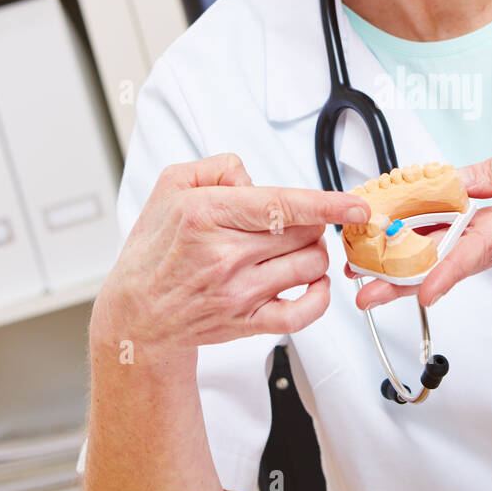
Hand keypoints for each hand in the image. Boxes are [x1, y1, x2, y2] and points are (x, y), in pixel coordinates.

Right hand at [91, 153, 370, 353]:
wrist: (136, 312)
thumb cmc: (156, 248)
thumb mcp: (172, 187)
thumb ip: (217, 167)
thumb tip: (254, 176)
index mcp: (207, 215)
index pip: (282, 205)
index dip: (327, 203)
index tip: (355, 205)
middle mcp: (225, 255)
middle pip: (305, 232)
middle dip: (310, 222)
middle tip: (291, 224)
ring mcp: (238, 292)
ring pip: (310, 265)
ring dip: (313, 253)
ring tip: (292, 250)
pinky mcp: (247, 323)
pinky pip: (303, 313)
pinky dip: (319, 298)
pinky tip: (311, 284)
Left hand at [349, 132, 491, 310]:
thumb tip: (456, 179)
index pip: (485, 242)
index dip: (452, 266)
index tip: (424, 289)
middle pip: (454, 261)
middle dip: (408, 279)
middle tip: (365, 291)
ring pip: (450, 263)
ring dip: (407, 276)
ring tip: (366, 287)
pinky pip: (459, 255)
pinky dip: (424, 260)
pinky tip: (393, 263)